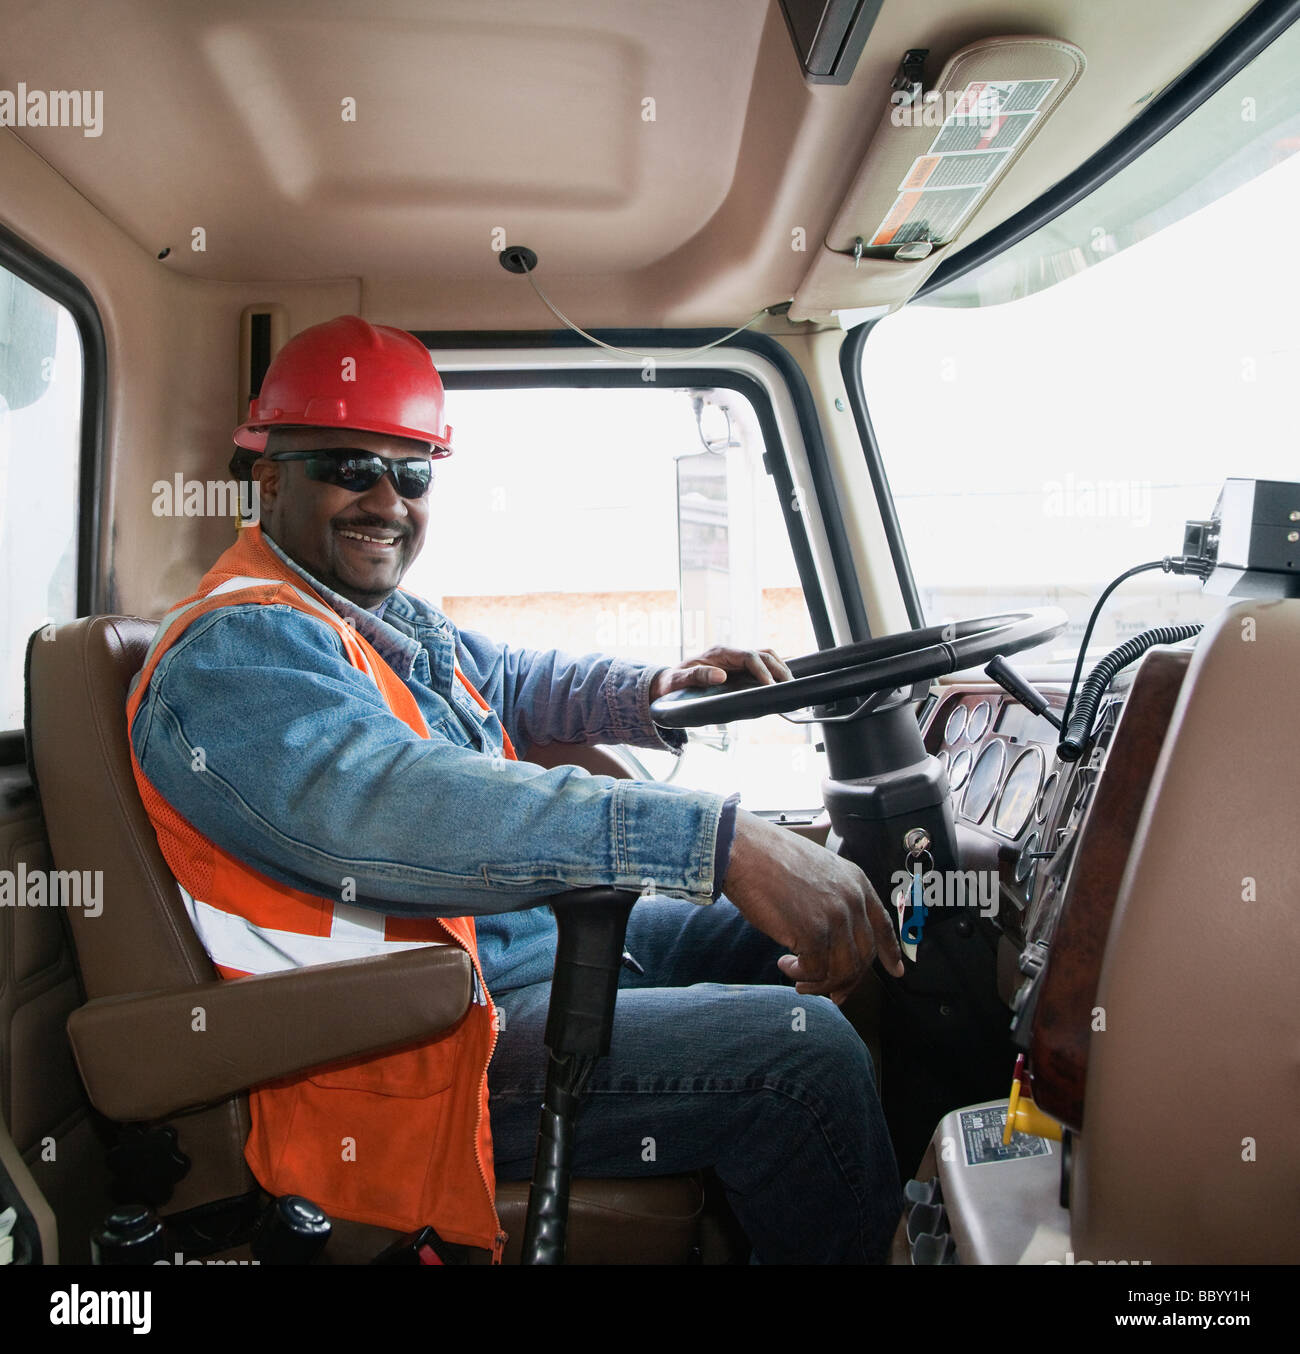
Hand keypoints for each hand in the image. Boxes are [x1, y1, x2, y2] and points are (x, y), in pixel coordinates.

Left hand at [649, 646, 791, 702]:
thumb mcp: (680, 680)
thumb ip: (698, 676)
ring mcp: (735, 661)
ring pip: (765, 658)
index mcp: (719, 653)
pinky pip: (760, 666)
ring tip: (790, 683)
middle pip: (762, 654)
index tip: (769, 685)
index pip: (749, 656)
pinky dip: (774, 670)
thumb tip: (720, 675)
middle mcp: (730, 654)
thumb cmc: (673, 682)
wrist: (668, 683)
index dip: (762, 670)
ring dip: (779, 668)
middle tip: (788, 684)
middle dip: (777, 668)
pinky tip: (784, 678)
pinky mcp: (738, 669)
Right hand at [722, 809, 903, 1002]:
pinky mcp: (814, 934)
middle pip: (864, 956)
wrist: (745, 850)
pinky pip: (816, 971)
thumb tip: (830, 934)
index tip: (896, 970)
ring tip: (800, 981)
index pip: (882, 924)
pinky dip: (799, 975)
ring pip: (843, 970)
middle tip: (833, 993)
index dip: (890, 951)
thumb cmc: (769, 858)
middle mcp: (853, 901)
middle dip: (848, 980)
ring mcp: (835, 918)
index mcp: (856, 882)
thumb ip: (832, 897)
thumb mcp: (817, 870)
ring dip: (821, 983)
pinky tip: (785, 965)